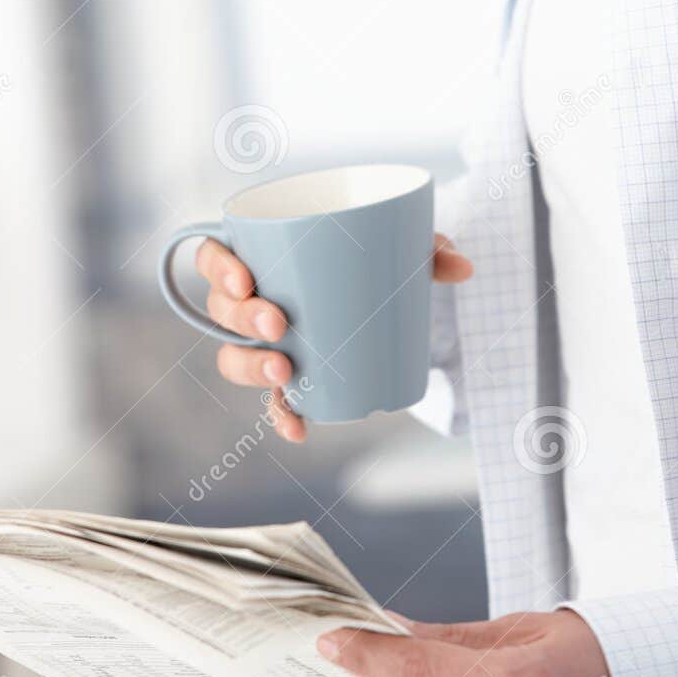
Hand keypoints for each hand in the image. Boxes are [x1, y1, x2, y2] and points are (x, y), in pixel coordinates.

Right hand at [198, 232, 473, 440]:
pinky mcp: (287, 377)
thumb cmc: (373, 259)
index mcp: (261, 254)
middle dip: (242, 320)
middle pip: (222, 311)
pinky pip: (269, 401)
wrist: (384, 300)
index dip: (217, 268)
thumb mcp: (398, 248)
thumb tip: (463, 267)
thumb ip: (427, 247)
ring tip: (286, 372)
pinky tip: (298, 428)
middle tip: (279, 323)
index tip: (245, 278)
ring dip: (252, 367)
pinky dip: (280, 416)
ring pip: (234, 358)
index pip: (214, 256)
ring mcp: (264, 343)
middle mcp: (251, 300)